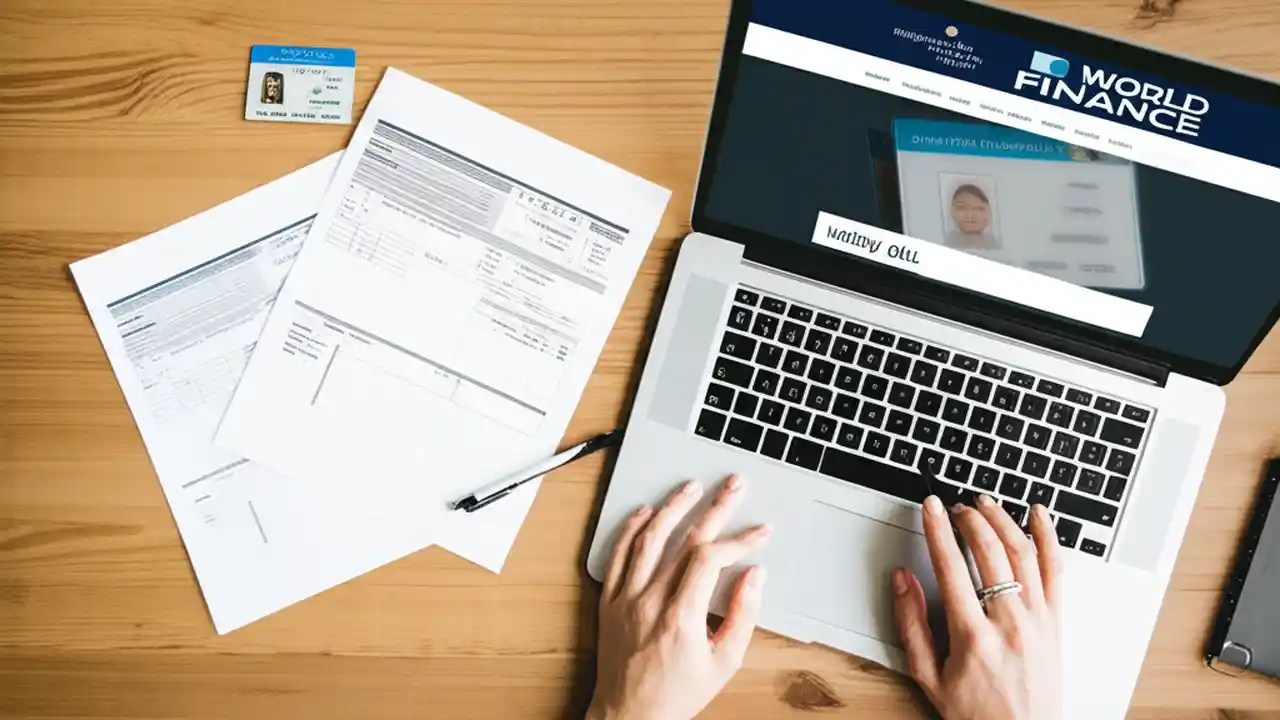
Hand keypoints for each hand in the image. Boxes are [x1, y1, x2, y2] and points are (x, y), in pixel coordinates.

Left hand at [588, 475, 771, 719]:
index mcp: (680, 618)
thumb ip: (742, 616)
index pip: (710, 559)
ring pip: (647, 538)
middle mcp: (649, 602)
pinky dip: (630, 529)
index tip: (759, 532)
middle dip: (714, 507)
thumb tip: (754, 576)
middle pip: (684, 540)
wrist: (629, 717)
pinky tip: (644, 511)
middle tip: (733, 486)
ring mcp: (625, 599)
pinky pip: (617, 555)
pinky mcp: (609, 601)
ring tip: (691, 487)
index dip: (739, 539)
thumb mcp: (724, 663)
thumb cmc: (676, 695)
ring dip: (671, 507)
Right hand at [893, 495, 1062, 719]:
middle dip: (969, 519)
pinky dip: (1048, 536)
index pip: (951, 567)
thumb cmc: (976, 713)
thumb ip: (911, 625)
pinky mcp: (1056, 621)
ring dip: (1002, 520)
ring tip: (985, 504)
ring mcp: (1038, 619)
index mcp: (973, 636)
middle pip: (989, 551)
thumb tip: (903, 581)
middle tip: (954, 506)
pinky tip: (1037, 515)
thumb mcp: (928, 676)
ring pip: (1023, 553)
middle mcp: (1009, 623)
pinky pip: (1056, 569)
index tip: (930, 507)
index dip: (937, 530)